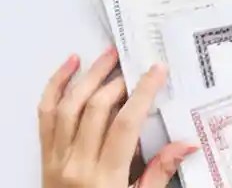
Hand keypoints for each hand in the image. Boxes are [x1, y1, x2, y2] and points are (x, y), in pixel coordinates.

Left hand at [39, 48, 196, 187]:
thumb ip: (159, 174)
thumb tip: (187, 145)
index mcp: (103, 178)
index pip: (125, 124)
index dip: (142, 93)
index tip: (156, 72)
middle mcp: (76, 163)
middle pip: (96, 108)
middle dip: (118, 81)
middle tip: (135, 66)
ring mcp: (57, 158)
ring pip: (69, 105)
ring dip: (89, 75)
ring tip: (108, 55)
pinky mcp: (44, 155)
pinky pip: (45, 113)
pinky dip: (55, 85)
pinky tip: (70, 66)